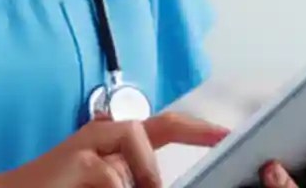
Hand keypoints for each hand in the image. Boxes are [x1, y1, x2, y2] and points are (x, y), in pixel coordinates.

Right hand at [0, 111, 228, 187]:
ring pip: (138, 149)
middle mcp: (105, 133)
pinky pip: (113, 177)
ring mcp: (89, 142)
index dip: (199, 129)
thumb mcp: (107, 186)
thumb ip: (134, 182)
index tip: (229, 135)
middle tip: (218, 144)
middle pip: (161, 125)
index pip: (166, 127)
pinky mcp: (76, 159)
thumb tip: (161, 186)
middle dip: (192, 134)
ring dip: (142, 179)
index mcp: (115, 144)